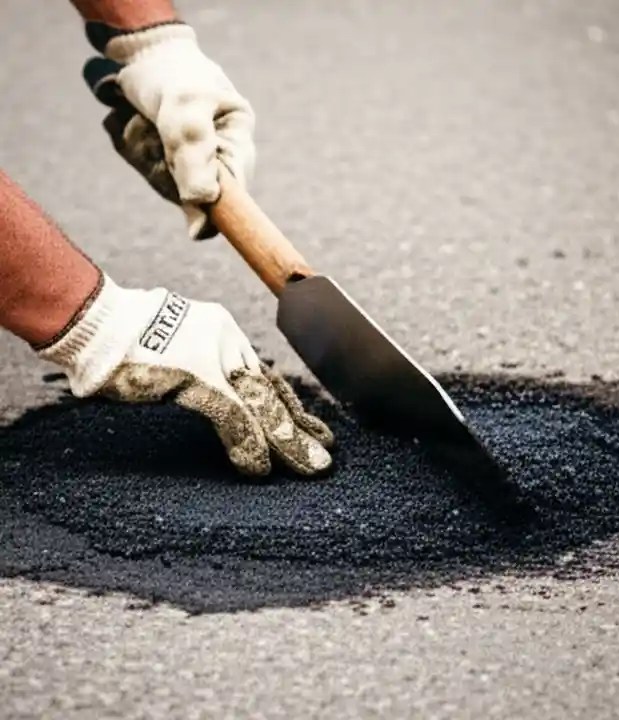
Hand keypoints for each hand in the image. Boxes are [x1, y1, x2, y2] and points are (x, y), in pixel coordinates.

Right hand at [37, 274, 333, 476]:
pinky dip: (247, 444)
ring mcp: (212, 357)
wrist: (92, 320)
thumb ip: (203, 371)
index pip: (265, 377)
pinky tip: (259, 468)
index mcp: (224, 332)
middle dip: (298, 428)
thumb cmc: (121, 338)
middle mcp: (227, 340)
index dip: (289, 408)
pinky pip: (231, 415)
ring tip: (310, 468)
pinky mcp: (194, 375)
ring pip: (260, 404)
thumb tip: (218, 402)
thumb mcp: (175, 349)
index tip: (312, 431)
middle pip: (271, 392)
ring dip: (286, 440)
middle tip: (325, 456)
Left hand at [82, 23, 253, 239]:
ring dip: (143, 151)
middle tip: (154, 131)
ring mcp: (188, 160)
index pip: (235, 195)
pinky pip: (144, 168)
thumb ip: (193, 156)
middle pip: (191, 194)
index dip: (216, 213)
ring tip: (143, 120)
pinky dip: (132, 146)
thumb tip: (203, 208)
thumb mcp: (184, 109)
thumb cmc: (173, 75)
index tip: (198, 232)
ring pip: (162, 181)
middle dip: (164, 167)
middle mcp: (218, 157)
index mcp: (238, 144)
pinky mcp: (162, 157)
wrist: (144, 53)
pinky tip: (135, 124)